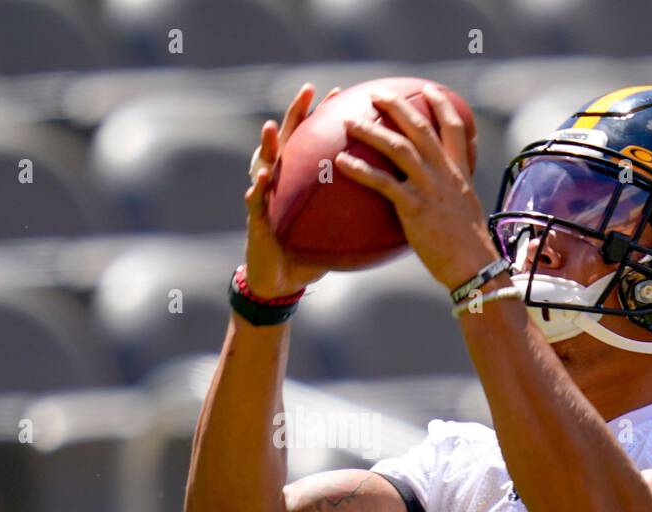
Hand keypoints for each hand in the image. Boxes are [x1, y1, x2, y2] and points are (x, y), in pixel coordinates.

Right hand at [243, 83, 340, 299]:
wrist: (283, 280)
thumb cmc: (311, 251)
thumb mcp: (337, 226)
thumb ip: (356, 209)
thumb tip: (395, 199)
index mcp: (302, 179)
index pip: (313, 140)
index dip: (323, 116)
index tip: (337, 92)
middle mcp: (283, 181)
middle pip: (289, 139)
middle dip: (296, 113)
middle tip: (307, 90)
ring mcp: (267, 198)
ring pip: (264, 164)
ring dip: (267, 146)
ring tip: (269, 128)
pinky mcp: (256, 221)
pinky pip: (255, 204)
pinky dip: (257, 191)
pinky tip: (259, 182)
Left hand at [333, 84, 498, 292]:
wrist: (475, 267)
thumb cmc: (468, 248)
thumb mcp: (465, 211)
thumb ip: (452, 196)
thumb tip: (439, 197)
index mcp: (459, 172)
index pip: (455, 128)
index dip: (441, 105)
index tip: (428, 90)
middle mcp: (445, 173)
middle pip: (420, 127)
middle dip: (397, 106)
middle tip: (376, 94)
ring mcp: (429, 188)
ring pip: (398, 148)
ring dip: (372, 131)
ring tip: (349, 122)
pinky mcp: (414, 207)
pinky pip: (382, 182)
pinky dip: (360, 169)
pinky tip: (340, 162)